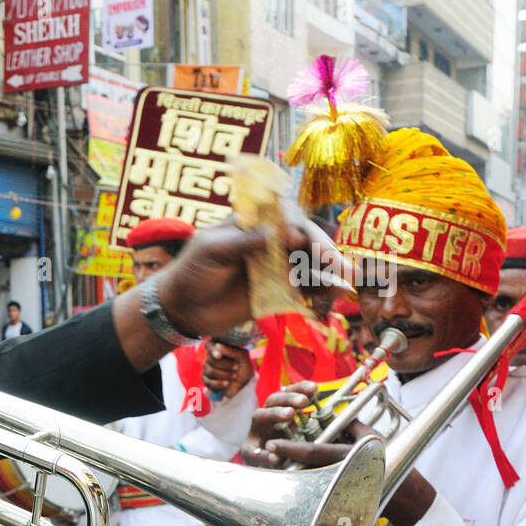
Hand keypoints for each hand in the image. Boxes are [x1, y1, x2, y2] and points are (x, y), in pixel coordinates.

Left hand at [157, 215, 349, 338]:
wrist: (180, 308)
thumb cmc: (190, 271)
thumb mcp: (209, 250)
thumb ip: (241, 242)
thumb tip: (275, 233)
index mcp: (254, 224)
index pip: (286, 217)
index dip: (297, 227)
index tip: (299, 241)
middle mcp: (270, 244)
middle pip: (306, 242)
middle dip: (324, 252)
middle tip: (337, 266)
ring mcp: (276, 269)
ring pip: (310, 266)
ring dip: (329, 274)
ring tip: (344, 283)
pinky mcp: (277, 294)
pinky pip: (304, 292)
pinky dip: (319, 294)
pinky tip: (333, 298)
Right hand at [201, 340, 252, 396]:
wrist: (245, 382)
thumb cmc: (243, 366)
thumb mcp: (242, 357)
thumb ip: (230, 350)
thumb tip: (217, 345)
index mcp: (218, 348)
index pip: (209, 345)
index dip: (212, 350)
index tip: (219, 355)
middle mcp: (210, 357)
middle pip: (210, 359)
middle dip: (225, 364)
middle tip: (237, 367)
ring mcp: (207, 368)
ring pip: (210, 371)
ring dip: (224, 374)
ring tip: (235, 376)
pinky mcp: (206, 379)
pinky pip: (208, 382)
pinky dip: (219, 383)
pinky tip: (227, 383)